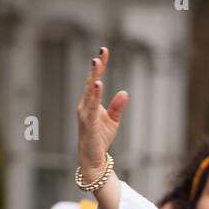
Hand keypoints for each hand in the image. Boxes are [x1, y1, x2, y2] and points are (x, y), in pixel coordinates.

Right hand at [76, 47, 127, 180]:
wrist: (92, 158)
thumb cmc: (100, 138)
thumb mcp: (113, 120)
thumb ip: (117, 106)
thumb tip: (124, 92)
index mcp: (91, 102)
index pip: (95, 80)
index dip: (100, 66)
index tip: (104, 50)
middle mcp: (85, 105)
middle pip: (90, 83)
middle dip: (95, 68)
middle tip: (100, 54)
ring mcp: (84, 114)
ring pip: (89, 92)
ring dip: (93, 77)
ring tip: (97, 64)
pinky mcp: (87, 123)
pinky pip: (91, 107)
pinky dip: (94, 96)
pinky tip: (97, 85)